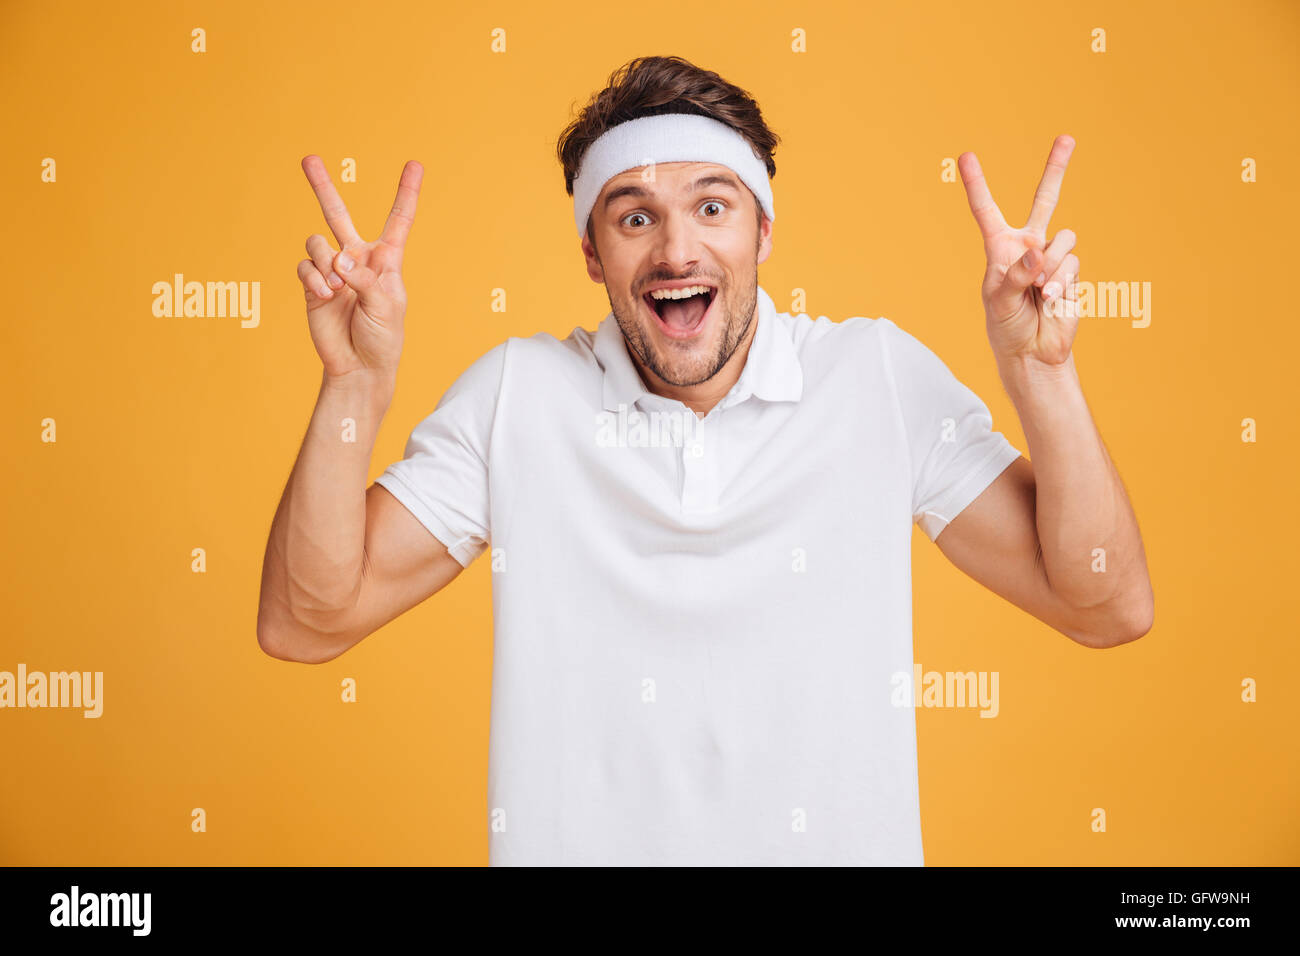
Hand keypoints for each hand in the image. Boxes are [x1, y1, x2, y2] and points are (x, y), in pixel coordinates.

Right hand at [297, 156, 423, 380]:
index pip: (399, 220)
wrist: (359, 367)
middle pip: (338, 214)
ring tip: (336, 288)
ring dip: (325, 261)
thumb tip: (338, 259)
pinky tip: (324, 294)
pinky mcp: (312, 285)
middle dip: (323, 186)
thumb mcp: (386, 307)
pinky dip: (313, 278)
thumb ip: (364, 279)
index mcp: (386, 260)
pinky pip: (305, 266)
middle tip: (308, 159)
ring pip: (317, 242)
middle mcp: (357, 259)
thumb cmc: (383, 338)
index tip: (415, 164)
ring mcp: (332, 271)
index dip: (406, 192)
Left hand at [958, 135, 1079, 369]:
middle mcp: (1028, 246)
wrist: (1033, 351)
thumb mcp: (999, 302)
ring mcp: (1053, 257)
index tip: (965, 156)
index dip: (976, 184)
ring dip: (1050, 268)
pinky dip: (1060, 283)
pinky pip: (1072, 263)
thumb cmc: (1007, 326)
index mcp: (1000, 248)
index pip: (986, 211)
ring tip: (1038, 293)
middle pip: (1045, 200)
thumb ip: (1014, 276)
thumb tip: (1036, 253)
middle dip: (1056, 168)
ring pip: (1063, 239)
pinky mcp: (1072, 272)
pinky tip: (1049, 300)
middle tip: (1067, 137)